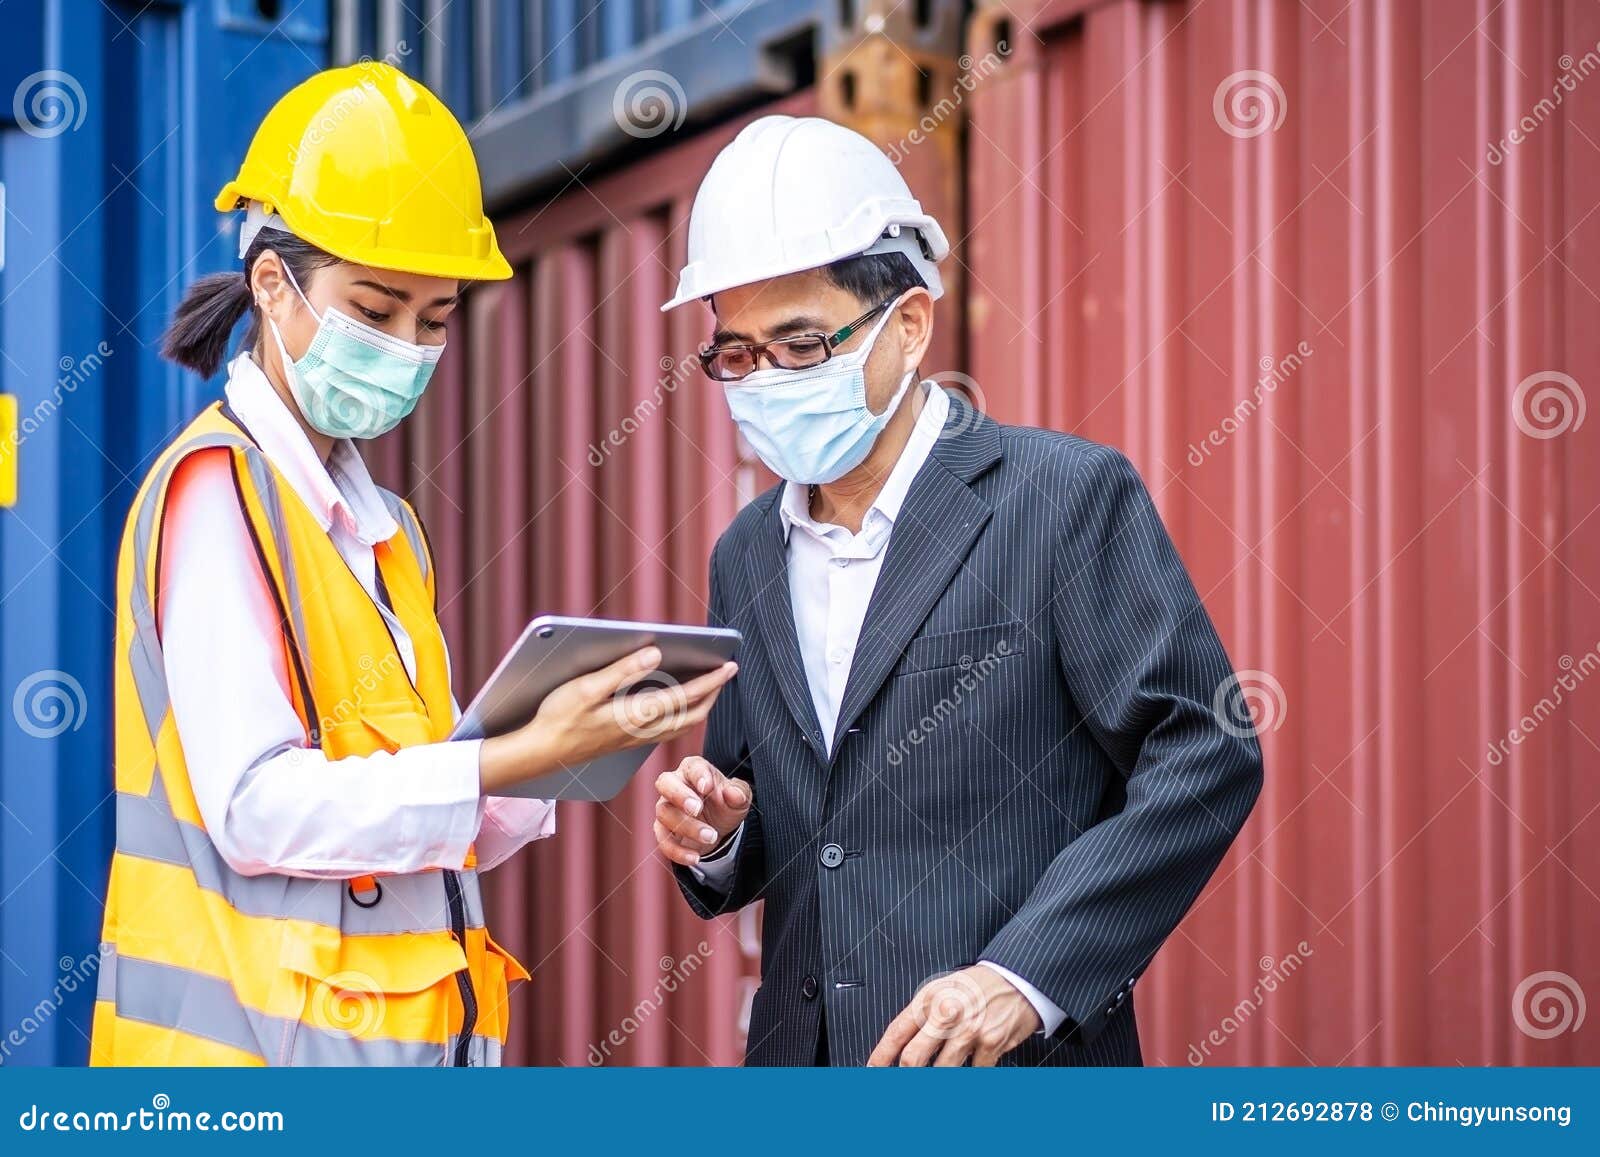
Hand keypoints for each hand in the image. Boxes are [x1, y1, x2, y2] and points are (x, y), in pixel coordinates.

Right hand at [480, 647, 736, 793]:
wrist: (542, 753)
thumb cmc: (558, 718)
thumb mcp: (586, 688)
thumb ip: (622, 670)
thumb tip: (656, 654)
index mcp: (635, 715)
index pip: (685, 696)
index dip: (711, 680)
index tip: (730, 665)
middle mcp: (641, 731)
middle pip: (692, 715)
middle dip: (713, 693)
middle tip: (726, 673)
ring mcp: (636, 740)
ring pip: (682, 726)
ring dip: (701, 707)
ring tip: (711, 687)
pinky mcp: (628, 743)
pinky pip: (668, 732)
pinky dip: (684, 717)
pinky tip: (680, 707)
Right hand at [653, 756, 752, 866]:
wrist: (719, 827)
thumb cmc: (727, 803)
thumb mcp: (740, 799)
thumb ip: (739, 793)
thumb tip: (733, 794)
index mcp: (695, 770)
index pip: (692, 766)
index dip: (698, 776)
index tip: (708, 787)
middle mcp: (675, 784)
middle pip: (665, 783)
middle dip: (679, 795)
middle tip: (697, 809)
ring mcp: (666, 807)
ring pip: (664, 813)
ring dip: (687, 827)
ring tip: (711, 837)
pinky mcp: (663, 830)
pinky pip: (663, 840)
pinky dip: (677, 851)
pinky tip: (695, 858)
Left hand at [867, 965, 1040, 1066]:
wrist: (1016, 978)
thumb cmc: (977, 986)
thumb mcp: (942, 990)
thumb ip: (922, 1017)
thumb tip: (901, 1049)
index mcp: (929, 999)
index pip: (896, 1033)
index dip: (880, 1057)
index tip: (872, 1072)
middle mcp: (946, 1014)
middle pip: (913, 1059)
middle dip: (905, 1079)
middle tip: (900, 1089)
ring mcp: (968, 1030)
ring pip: (942, 1072)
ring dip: (937, 1083)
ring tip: (937, 1081)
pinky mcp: (990, 1042)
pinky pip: (974, 1073)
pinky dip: (970, 1077)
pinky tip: (970, 1071)